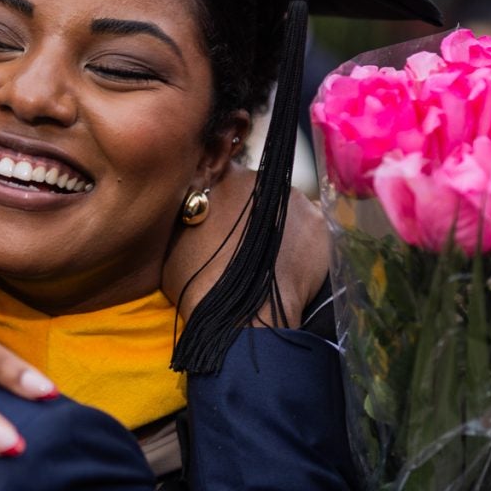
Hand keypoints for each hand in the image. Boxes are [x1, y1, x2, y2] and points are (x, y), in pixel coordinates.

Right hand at [163, 163, 327, 327]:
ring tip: (268, 257)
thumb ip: (186, 215)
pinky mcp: (317, 220)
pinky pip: (308, 225)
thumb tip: (191, 209)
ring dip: (275, 223)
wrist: (240, 316)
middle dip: (250, 210)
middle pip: (256, 189)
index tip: (219, 218)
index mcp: (222, 176)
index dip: (221, 198)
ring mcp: (293, 197)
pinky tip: (290, 262)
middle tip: (243, 243)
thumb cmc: (198, 283)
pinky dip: (301, 239)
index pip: (223, 174)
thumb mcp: (173, 240)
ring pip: (283, 206)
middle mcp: (259, 177)